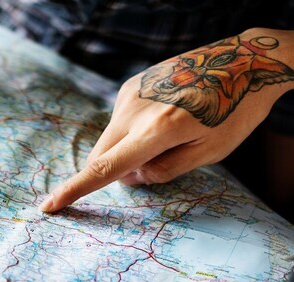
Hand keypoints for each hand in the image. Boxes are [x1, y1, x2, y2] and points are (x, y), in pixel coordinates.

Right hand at [40, 34, 293, 211]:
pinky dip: (132, 131)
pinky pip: (120, 120)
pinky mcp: (131, 84)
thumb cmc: (234, 113)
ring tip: (171, 135)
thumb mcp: (208, 154)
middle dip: (114, 172)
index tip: (49, 207)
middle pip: (101, 156)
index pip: (105, 169)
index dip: (75, 191)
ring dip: (126, 149)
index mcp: (158, 131)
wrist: (244, 62)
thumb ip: (164, 171)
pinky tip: (166, 118)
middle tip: (151, 168)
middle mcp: (136, 110)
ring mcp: (130, 93)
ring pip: (110, 139)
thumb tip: (129, 177)